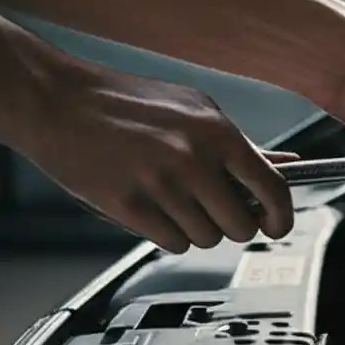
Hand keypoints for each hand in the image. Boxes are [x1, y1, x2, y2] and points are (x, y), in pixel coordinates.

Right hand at [14, 58, 296, 252]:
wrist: (59, 102)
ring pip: (207, 239)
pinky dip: (169, 233)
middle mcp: (194, 161)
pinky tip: (155, 206)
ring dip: (198, 228)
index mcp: (218, 132)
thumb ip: (242, 143)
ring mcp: (161, 187)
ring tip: (176, 199)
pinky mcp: (129, 208)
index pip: (273, 188)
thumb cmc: (127, 101)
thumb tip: (286, 165)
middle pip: (240, 226)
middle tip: (217, 208)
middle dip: (234, 224)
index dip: (282, 216)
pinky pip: (172, 243)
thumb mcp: (195, 108)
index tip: (278, 224)